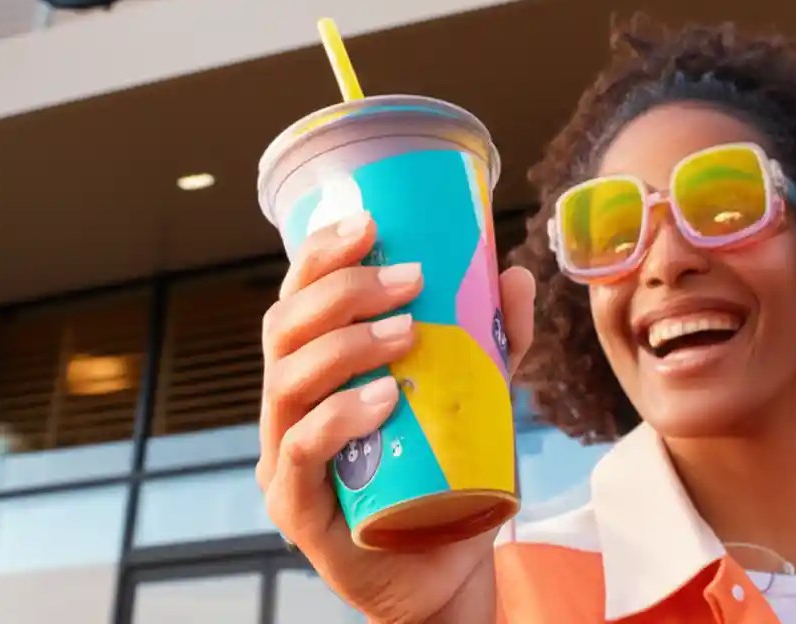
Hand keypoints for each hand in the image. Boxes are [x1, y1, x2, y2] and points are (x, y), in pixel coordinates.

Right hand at [257, 212, 534, 622]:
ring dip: (345, 345)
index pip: (300, 300)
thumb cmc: (446, 480)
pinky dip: (338, 417)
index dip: (322, 255)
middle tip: (409, 280)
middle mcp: (289, 410)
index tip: (370, 222)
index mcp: (317, 374)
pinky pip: (302, 453)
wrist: (446, 572)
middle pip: (283, 330)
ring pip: (287, 383)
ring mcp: (285, 461)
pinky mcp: (299, 510)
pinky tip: (382, 398)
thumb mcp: (478, 402)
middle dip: (342, 291)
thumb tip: (512, 273)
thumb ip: (493, 343)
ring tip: (407, 333)